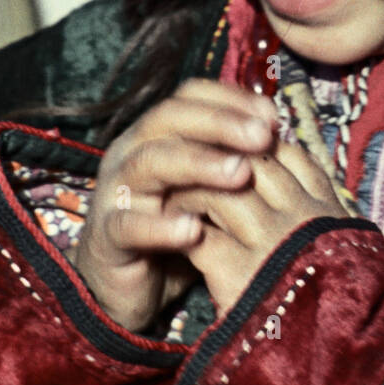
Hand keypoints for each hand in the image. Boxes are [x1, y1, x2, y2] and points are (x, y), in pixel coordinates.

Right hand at [72, 79, 277, 332]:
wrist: (126, 288)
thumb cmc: (175, 230)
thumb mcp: (206, 190)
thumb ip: (231, 159)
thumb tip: (277, 132)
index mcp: (155, 134)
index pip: (189, 96)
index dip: (230, 99)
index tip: (273, 116)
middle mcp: (130, 153)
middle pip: (168, 118)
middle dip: (219, 122)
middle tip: (262, 136)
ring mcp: (113, 192)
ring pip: (148, 163)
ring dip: (196, 164)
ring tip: (240, 174)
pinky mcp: (106, 237)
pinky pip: (128, 226)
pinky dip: (160, 227)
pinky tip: (194, 231)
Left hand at [163, 140, 349, 314]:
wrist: (340, 363)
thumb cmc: (336, 304)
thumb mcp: (338, 246)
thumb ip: (316, 209)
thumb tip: (287, 171)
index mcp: (327, 208)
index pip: (287, 152)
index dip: (252, 143)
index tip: (229, 150)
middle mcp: (302, 215)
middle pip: (250, 160)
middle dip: (216, 157)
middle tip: (187, 160)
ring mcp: (271, 241)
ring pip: (219, 190)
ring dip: (192, 189)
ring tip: (173, 196)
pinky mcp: (240, 274)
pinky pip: (199, 235)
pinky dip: (180, 231)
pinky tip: (172, 236)